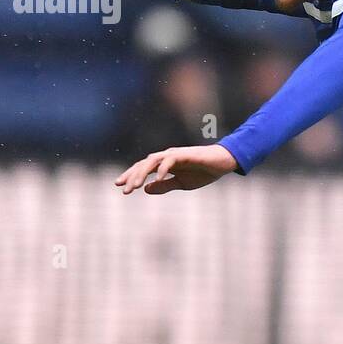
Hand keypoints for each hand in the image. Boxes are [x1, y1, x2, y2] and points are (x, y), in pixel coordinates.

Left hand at [115, 144, 238, 194]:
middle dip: (131, 176)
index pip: (143, 169)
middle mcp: (166, 157)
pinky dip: (162, 169)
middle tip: (122, 189)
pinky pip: (169, 160)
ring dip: (142, 173)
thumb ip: (164, 186)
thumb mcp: (181, 183)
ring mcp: (175, 154)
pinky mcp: (185, 154)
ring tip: (135, 186)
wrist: (222, 163)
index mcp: (164, 164)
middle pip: (143, 164)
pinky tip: (156, 179)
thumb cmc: (203, 171)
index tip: (120, 187)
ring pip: (152, 161)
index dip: (131, 176)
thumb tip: (146, 189)